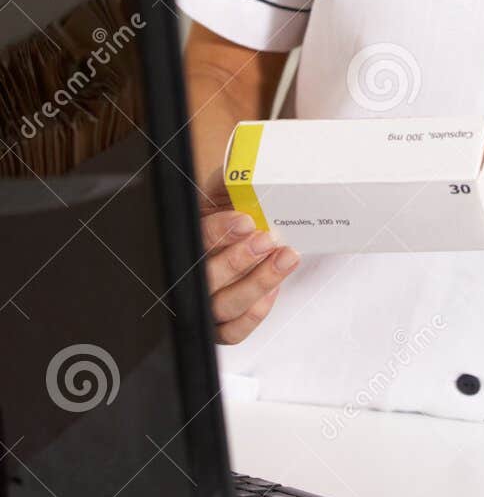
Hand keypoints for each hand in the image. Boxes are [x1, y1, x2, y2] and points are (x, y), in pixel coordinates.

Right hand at [198, 164, 300, 345]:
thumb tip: (243, 166)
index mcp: (185, 239)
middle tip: (266, 240)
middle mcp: (189, 277)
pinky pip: (236, 330)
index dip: (217, 233)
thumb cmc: (229, 211)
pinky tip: (274, 287)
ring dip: (257, 282)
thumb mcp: (224, 190)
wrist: (239, 229)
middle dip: (237, 261)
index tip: (244, 220)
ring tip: (284, 258)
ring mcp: (204, 305)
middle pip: (205, 279)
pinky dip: (257, 311)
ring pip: (223, 307)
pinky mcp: (221, 327)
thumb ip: (230, 179)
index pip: (192, 240)